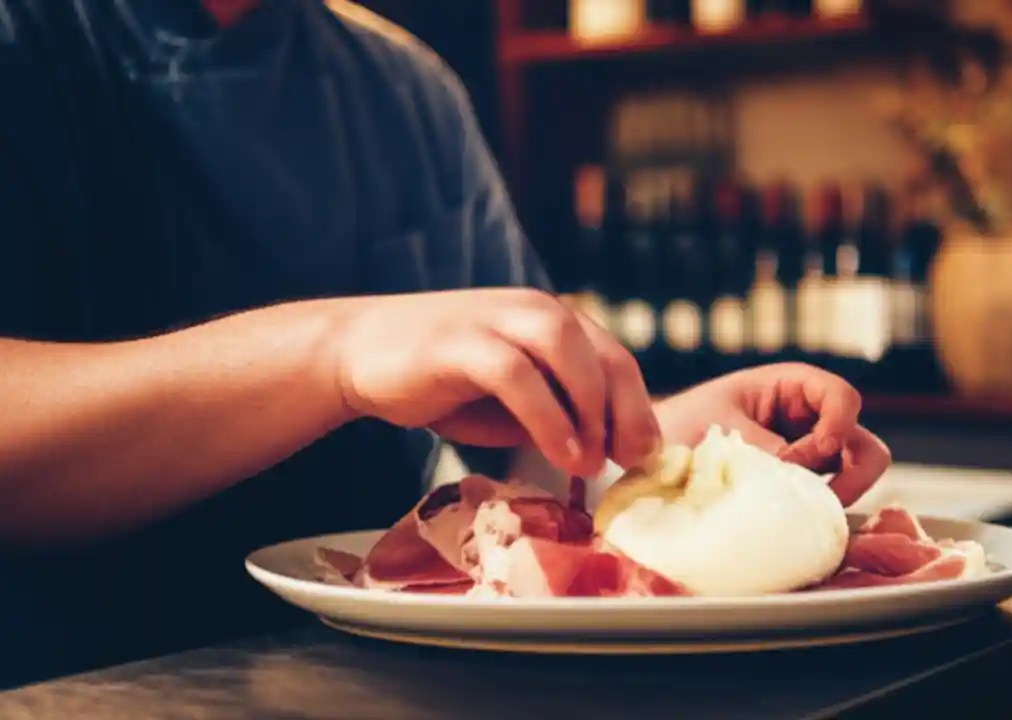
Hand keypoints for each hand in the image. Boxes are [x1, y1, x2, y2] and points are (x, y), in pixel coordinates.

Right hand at [329, 288, 659, 476]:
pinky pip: (518, 374)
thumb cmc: (446, 385)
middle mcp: (535, 310)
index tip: (647, 459)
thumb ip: (559, 415)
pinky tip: (561, 453)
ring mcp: (498, 319)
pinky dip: (548, 415)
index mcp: (555, 322)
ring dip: (590, 409)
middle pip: (606, 354)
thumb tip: (611, 451)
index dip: (639, 410)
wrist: (358, 353)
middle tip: (631, 463)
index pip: (616, 360)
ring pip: (567, 350)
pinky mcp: (462, 341)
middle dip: (628, 412)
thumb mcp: (515, 404)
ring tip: (591, 462)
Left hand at [654, 363, 890, 505]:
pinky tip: (785, 520)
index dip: (837, 427)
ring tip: (793, 510)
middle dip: (853, 475)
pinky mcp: (798, 488)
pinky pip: (827, 501)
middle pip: (866, 447)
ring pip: (854, 479)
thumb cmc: (682, 426)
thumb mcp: (724, 433)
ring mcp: (808, 457)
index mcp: (793, 386)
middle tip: (819, 497)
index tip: (810, 455)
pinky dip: (816, 513)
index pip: (843, 399)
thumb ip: (766, 451)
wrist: (651, 455)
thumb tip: (799, 482)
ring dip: (834, 496)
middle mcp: (810, 420)